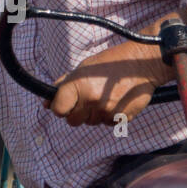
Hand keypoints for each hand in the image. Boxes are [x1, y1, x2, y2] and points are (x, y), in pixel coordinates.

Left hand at [46, 17, 175, 127]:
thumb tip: (46, 103)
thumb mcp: (83, 68)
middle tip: (87, 99)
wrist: (141, 64)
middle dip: (77, 113)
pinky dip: (109, 116)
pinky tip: (115, 100)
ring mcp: (106, 111)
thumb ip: (63, 85)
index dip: (59, 108)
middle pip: (73, 121)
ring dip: (94, 114)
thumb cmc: (109, 63)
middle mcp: (91, 100)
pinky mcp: (120, 118)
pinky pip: (107, 124)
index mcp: (78, 85)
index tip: (64, 103)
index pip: (58, 110)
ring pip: (91, 122)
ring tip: (104, 96)